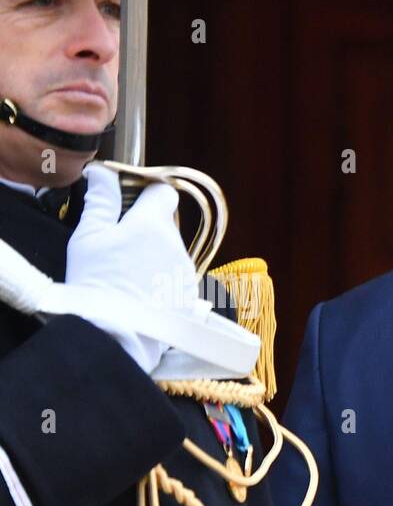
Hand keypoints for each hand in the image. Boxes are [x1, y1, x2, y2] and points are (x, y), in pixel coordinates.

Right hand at [54, 164, 196, 372]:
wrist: (117, 332)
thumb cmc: (97, 281)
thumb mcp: (89, 236)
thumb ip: (101, 201)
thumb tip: (103, 173)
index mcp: (153, 223)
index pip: (164, 192)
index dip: (147, 193)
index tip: (129, 203)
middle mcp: (177, 244)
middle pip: (164, 225)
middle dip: (144, 230)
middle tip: (117, 247)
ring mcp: (186, 272)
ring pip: (170, 252)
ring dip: (153, 256)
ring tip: (127, 276)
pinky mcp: (190, 296)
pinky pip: (176, 278)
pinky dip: (161, 281)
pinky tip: (141, 293)